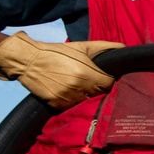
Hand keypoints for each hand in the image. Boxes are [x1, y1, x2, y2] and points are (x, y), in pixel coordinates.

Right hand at [0, 31, 123, 108]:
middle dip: (99, 89)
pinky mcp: (56, 104)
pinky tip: (69, 92)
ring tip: (80, 87)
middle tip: (93, 82)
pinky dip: (73, 101)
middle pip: (99, 94)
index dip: (109, 80)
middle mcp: (77, 87)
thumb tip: (125, 48)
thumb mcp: (82, 46)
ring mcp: (66, 97)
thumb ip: (105, 47)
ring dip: (86, 96)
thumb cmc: (58, 52)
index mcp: (86, 73)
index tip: (105, 78)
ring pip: (86, 102)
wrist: (29, 60)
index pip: (109, 84)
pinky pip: (72, 107)